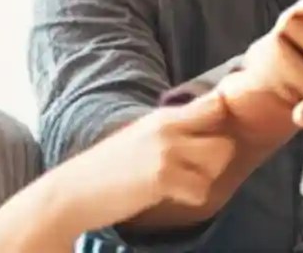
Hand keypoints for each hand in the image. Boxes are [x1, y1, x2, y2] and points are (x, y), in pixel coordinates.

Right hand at [0, 94, 237, 251]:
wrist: (74, 191)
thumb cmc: (111, 165)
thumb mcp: (145, 133)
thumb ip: (176, 127)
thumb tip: (214, 119)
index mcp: (166, 115)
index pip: (217, 104)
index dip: (228, 119)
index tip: (223, 132)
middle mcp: (170, 129)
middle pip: (225, 141)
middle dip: (217, 159)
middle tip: (196, 169)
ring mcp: (167, 153)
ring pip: (217, 165)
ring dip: (205, 179)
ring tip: (180, 182)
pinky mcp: (163, 178)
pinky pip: (201, 191)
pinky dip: (190, 198)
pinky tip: (170, 195)